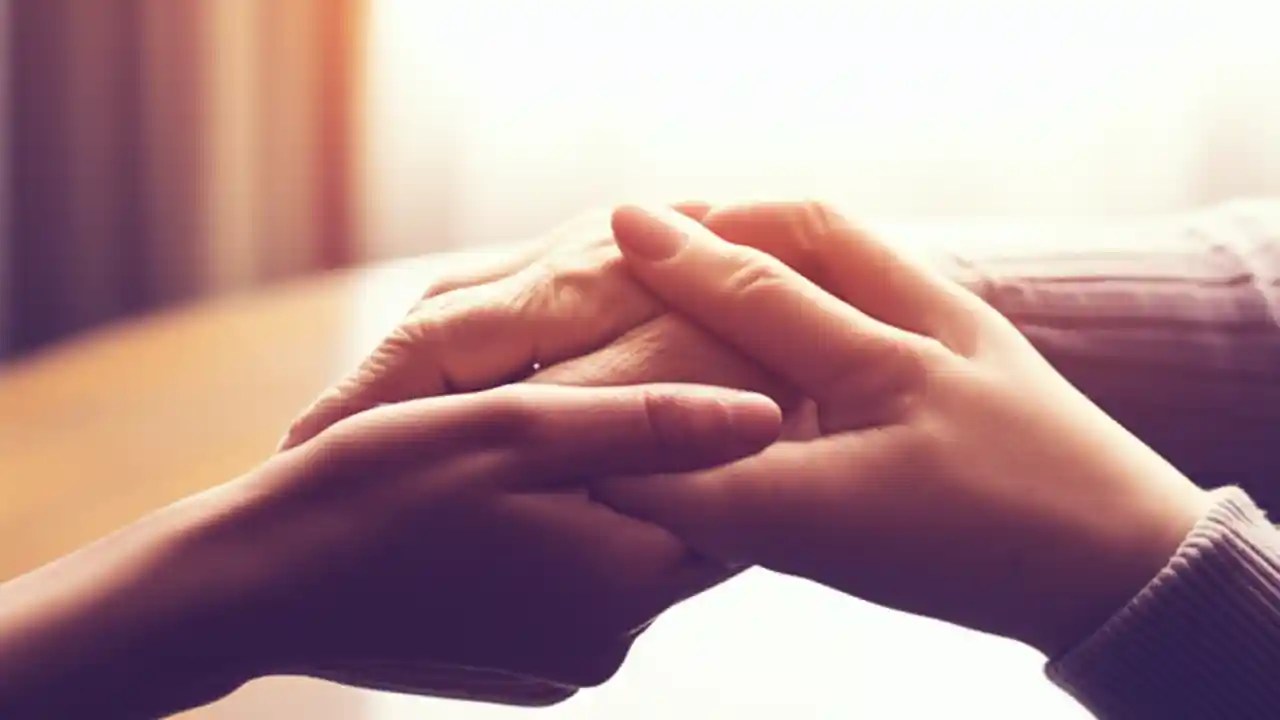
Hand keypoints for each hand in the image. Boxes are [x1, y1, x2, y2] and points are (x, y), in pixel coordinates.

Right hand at [274, 203, 817, 700]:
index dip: (721, 440)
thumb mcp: (520, 429)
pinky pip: (580, 596)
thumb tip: (772, 413)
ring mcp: (564, 665)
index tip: (705, 375)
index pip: (737, 506)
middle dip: (659, 468)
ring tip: (558, 443)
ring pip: (626, 561)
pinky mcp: (525, 672)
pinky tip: (516, 504)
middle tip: (619, 399)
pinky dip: (567, 545)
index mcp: (622, 582)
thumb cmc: (381, 489)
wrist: (260, 584)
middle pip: (682, 536)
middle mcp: (609, 643)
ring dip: (609, 504)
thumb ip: (655, 423)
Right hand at [595, 204, 1213, 656]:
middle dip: (717, 222)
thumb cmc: (983, 553)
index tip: (609, 235)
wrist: (1124, 565)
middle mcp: (923, 322)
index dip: (669, 267)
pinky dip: (827, 259)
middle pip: (804, 233)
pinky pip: (888, 275)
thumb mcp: (830, 537)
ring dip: (777, 227)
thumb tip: (627, 468)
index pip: (748, 298)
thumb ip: (722, 497)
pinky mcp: (982, 342)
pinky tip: (803, 294)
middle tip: (651, 220)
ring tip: (718, 236)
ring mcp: (961, 326)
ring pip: (854, 244)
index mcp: (884, 363)